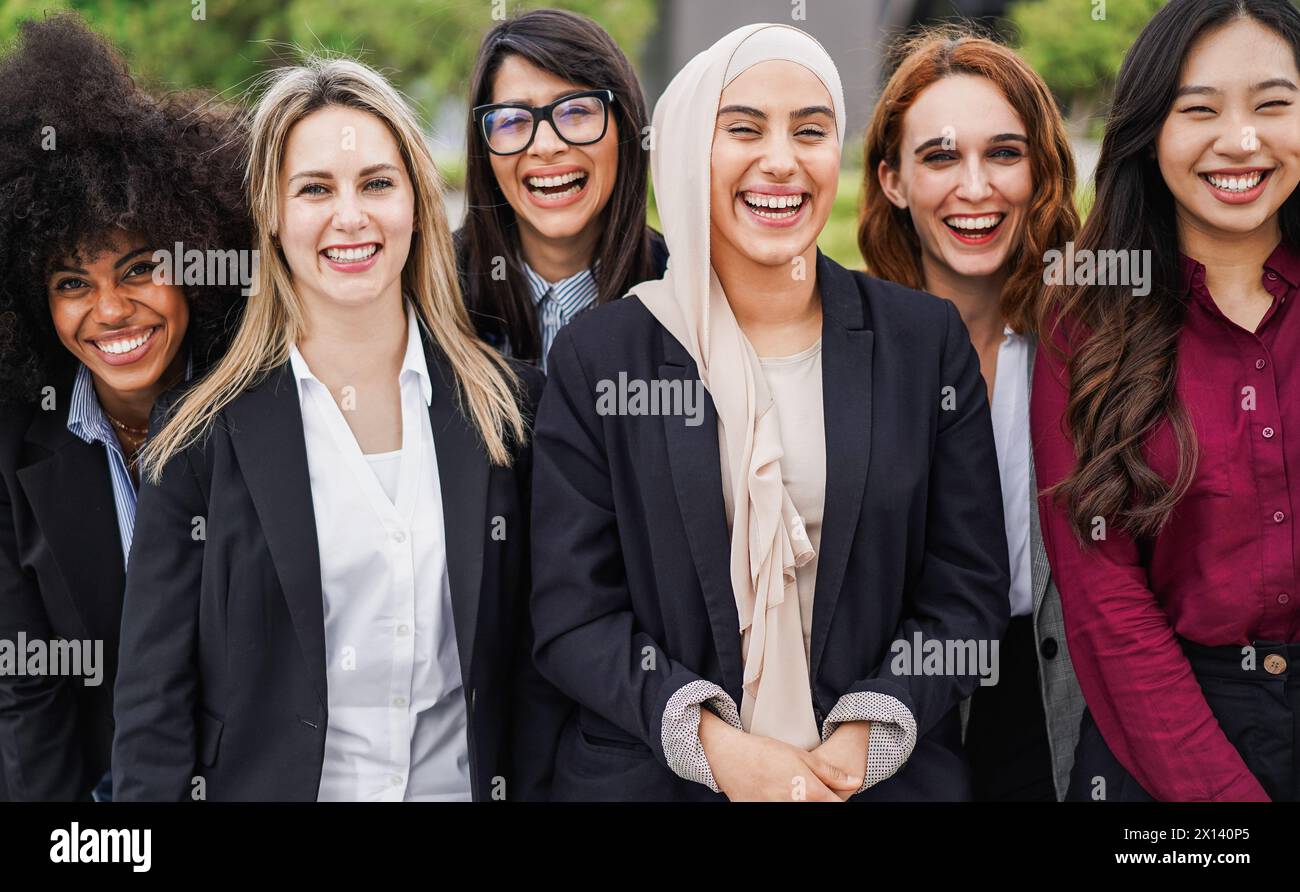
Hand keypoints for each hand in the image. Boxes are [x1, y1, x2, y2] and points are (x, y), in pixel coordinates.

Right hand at [699, 710, 860, 801]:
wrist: (729, 757)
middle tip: (809, 789)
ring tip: (791, 790)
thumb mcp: (801, 756)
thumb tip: (855, 782)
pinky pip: (778, 812)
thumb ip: (829, 772)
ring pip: (799, 812)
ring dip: (801, 802)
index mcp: (809, 793)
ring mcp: (776, 812)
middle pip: (819, 808)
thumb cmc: (766, 752)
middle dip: (819, 800)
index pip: (835, 805)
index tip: (832, 793)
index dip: (836, 798)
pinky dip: (780, 803)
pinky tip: (775, 794)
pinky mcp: (760, 814)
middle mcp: (795, 807)